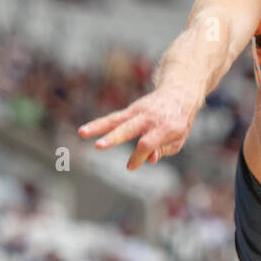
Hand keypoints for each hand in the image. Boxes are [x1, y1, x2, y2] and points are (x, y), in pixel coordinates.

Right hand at [77, 84, 201, 170]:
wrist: (179, 93)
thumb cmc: (179, 122)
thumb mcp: (178, 139)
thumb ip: (163, 150)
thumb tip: (149, 159)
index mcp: (167, 128)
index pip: (147, 144)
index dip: (138, 157)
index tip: (130, 167)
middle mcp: (151, 118)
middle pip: (129, 129)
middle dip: (113, 138)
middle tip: (98, 146)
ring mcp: (140, 112)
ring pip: (116, 120)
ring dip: (97, 127)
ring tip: (82, 133)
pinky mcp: (131, 110)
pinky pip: (114, 118)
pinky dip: (99, 124)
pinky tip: (84, 131)